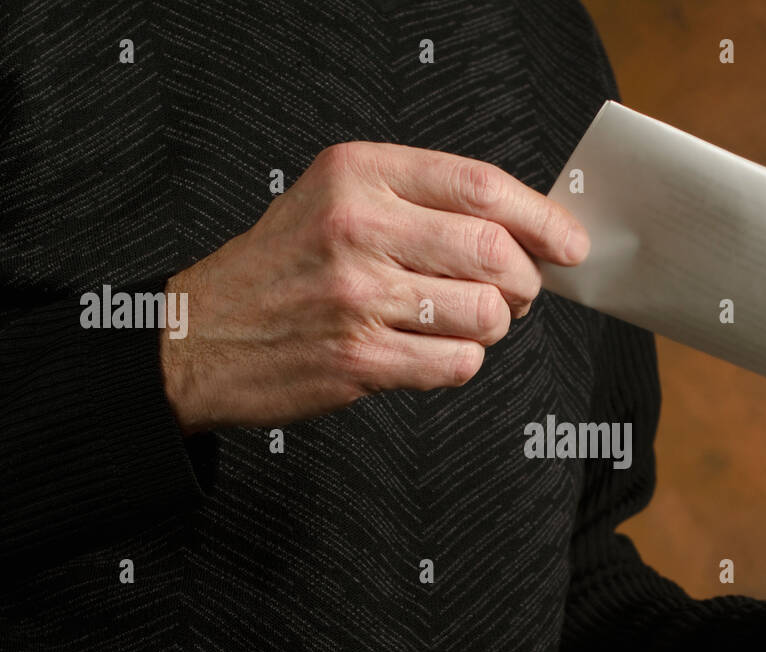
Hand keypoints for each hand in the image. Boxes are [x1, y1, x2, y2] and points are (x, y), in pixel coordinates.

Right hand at [160, 142, 589, 433]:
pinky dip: (461, 362)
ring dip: (492, 326)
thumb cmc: (281, 266)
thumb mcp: (334, 197)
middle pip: (494, 251)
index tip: (567, 244)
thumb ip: (419, 200)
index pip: (480, 186)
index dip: (541, 218)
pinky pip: (458, 364)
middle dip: (524, 281)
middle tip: (516, 291)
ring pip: (485, 313)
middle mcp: (357, 227)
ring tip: (463, 322)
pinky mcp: (359, 358)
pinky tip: (431, 352)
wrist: (198, 335)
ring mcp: (357, 296)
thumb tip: (524, 226)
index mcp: (357, 173)